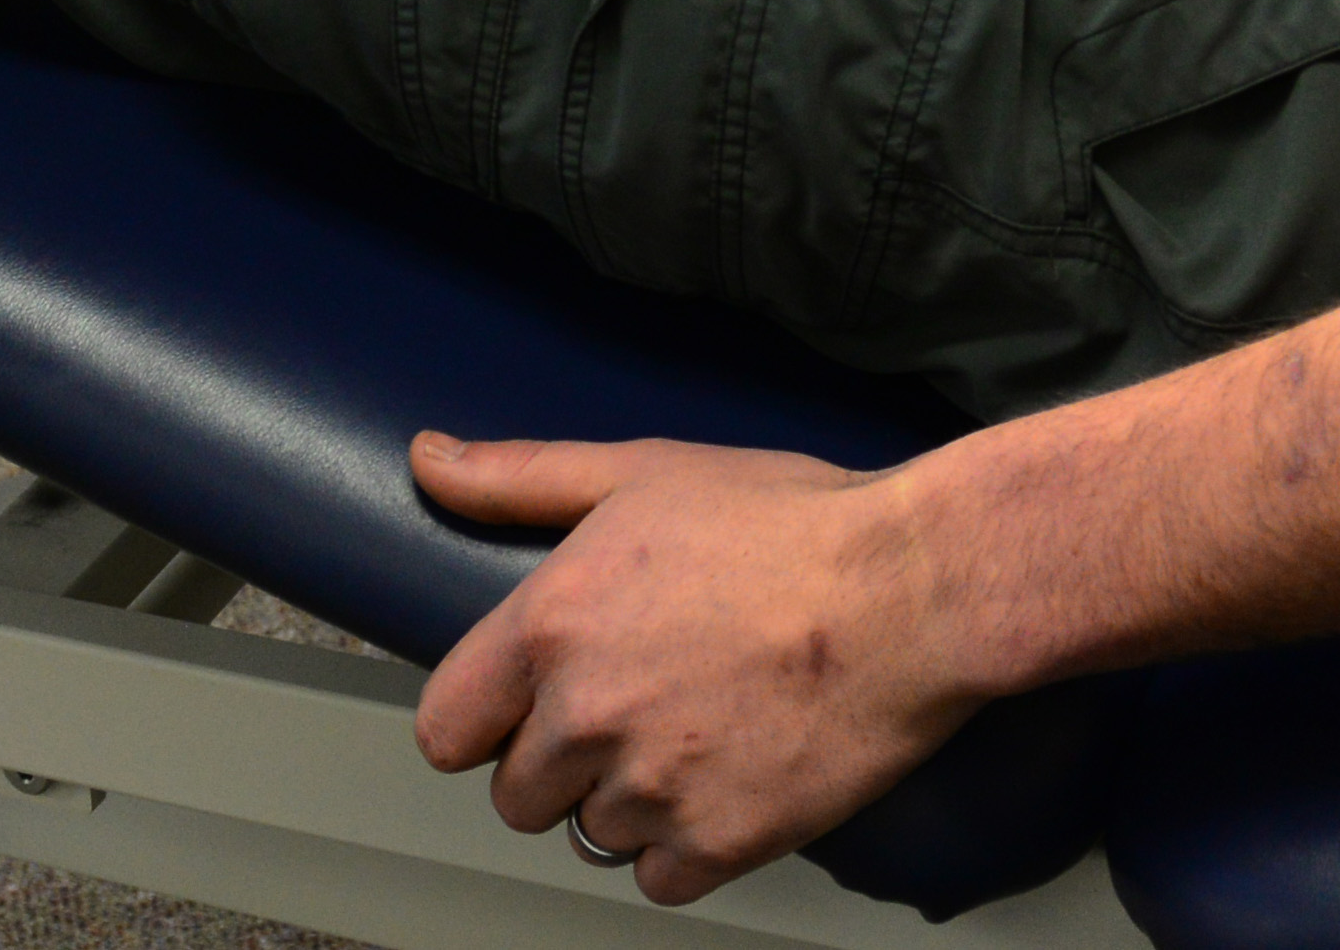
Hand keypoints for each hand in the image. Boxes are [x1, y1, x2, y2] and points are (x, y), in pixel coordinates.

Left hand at [409, 433, 995, 896]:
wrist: (913, 589)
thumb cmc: (787, 520)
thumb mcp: (644, 472)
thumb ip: (521, 477)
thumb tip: (426, 460)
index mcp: (549, 625)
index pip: (445, 730)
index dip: (484, 722)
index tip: (526, 709)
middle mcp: (584, 715)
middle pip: (517, 795)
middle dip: (563, 762)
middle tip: (636, 708)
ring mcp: (651, 788)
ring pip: (591, 836)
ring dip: (629, 802)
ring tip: (697, 734)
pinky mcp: (718, 843)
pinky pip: (657, 879)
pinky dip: (685, 848)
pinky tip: (727, 782)